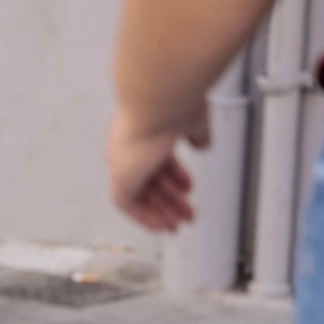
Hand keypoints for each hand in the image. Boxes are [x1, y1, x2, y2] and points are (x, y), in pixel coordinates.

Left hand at [107, 105, 207, 231]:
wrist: (160, 98)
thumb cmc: (175, 100)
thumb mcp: (194, 119)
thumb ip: (197, 133)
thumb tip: (203, 145)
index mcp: (145, 130)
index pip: (157, 159)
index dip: (174, 176)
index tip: (187, 189)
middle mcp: (129, 145)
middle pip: (150, 179)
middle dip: (171, 199)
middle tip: (187, 214)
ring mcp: (122, 161)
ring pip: (141, 193)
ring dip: (162, 211)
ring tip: (179, 224)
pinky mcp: (120, 175)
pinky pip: (126, 203)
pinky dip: (143, 216)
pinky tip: (159, 226)